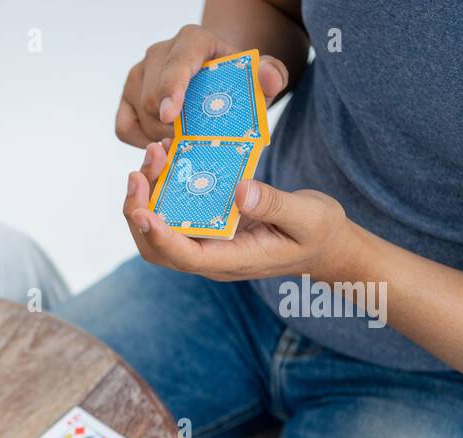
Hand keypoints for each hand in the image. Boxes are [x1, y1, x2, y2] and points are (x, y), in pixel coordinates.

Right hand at [116, 25, 288, 146]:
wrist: (215, 78)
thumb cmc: (235, 79)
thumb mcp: (260, 76)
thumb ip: (271, 74)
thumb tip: (269, 77)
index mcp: (192, 40)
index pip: (177, 63)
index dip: (172, 89)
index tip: (171, 115)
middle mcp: (159, 53)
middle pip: (154, 98)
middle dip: (173, 127)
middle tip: (195, 141)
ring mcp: (138, 74)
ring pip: (141, 115)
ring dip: (161, 136)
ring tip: (184, 138)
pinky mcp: (126, 97)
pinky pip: (124, 127)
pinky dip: (141, 141)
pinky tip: (162, 141)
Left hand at [123, 140, 349, 280]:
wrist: (323, 244)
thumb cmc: (318, 233)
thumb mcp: (308, 216)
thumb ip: (274, 205)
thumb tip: (239, 190)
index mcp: (231, 260)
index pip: (184, 256)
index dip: (159, 236)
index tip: (141, 211)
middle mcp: (209, 256)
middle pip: (156, 246)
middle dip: (139, 210)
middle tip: (140, 170)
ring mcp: (204, 242)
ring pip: (157, 227)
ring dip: (146, 194)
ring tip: (154, 152)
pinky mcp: (205, 225)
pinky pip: (172, 210)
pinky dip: (162, 185)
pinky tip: (170, 153)